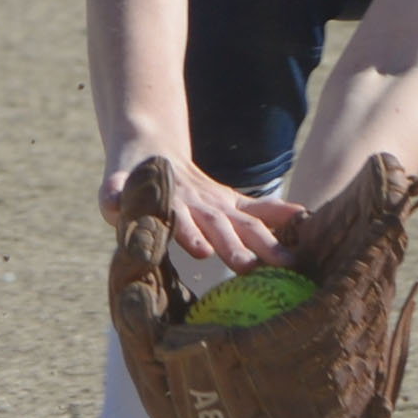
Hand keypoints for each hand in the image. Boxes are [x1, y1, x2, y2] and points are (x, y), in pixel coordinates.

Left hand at [99, 156, 304, 271]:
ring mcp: (219, 202)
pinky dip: (283, 215)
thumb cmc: (129, 180)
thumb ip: (113, 197)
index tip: (202, 251)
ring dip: (265, 240)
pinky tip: (308, 222)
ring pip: (245, 221)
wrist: (152, 148)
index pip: (179, 219)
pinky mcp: (233, 203)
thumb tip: (109, 205)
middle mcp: (199, 203)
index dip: (190, 233)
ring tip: (288, 260)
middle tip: (250, 269)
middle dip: (235, 247)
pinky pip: (262, 210)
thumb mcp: (114, 187)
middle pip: (218, 225)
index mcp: (170, 203)